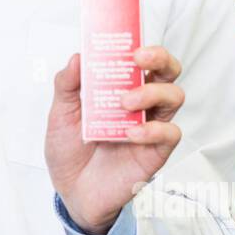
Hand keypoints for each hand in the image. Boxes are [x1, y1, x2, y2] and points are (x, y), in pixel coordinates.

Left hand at [44, 46, 183, 234]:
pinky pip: (170, 134)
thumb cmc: (69, 150)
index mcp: (120, 88)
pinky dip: (153, 130)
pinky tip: (131, 133)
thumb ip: (67, 85)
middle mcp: (141, 104)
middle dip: (160, 59)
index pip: (142, 59)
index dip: (143, 45)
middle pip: (168, 72)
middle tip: (138, 59)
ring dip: (152, 93)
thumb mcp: (60, 114)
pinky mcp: (155, 153)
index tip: (129, 41)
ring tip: (125, 103)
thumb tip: (78, 57)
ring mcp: (150, 127)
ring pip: (174, 97)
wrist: (71, 192)